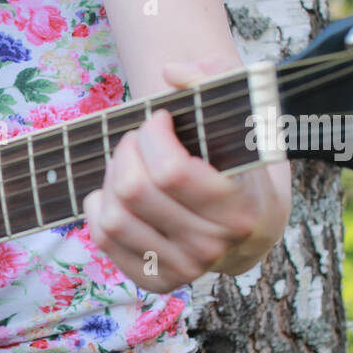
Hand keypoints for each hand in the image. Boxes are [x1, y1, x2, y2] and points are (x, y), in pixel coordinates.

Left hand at [81, 55, 291, 293]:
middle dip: (126, 151)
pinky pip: (103, 240)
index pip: (170, 172)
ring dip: (110, 179)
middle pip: (134, 190)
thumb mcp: (245, 112)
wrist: (253, 223)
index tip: (159, 119)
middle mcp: (213, 246)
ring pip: (113, 217)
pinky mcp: (157, 280)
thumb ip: (216, 78)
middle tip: (137, 139)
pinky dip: (98, 209)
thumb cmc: (242, 160)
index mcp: (239, 208)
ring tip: (128, 164)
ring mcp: (184, 269)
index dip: (151, 135)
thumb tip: (172, 72)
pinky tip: (116, 193)